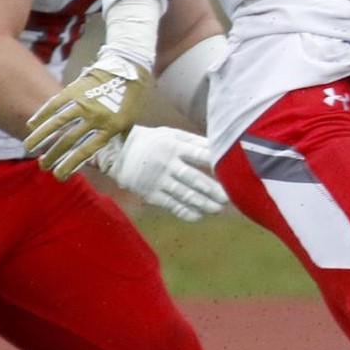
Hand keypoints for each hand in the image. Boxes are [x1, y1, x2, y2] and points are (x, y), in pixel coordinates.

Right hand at [24, 53, 148, 178]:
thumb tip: (95, 160)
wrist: (127, 70)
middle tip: (42, 165)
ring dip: (41, 136)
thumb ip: (110, 140)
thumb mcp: (125, 124)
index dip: (70, 164)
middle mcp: (95, 117)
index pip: (85, 151)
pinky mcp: (75, 89)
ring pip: (57, 123)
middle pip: (68, 140)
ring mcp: (84, 102)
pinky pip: (55, 104)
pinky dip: (42, 115)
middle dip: (53, 155)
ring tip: (28, 147)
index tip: (59, 175)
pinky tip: (32, 125)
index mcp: (110, 128)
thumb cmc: (126, 102)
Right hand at [95, 126, 227, 222]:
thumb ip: (193, 142)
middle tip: (228, 198)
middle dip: (212, 189)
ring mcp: (159, 180)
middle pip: (194, 178)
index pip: (200, 155)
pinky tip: (198, 216)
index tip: (231, 172)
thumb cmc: (152, 141)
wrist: (118, 152)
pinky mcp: (151, 193)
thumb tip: (218, 148)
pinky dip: (185, 211)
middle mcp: (168, 163)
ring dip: (202, 203)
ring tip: (217, 209)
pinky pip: (170, 204)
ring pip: (184, 194)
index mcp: (175, 146)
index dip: (216, 164)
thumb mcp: (171, 134)